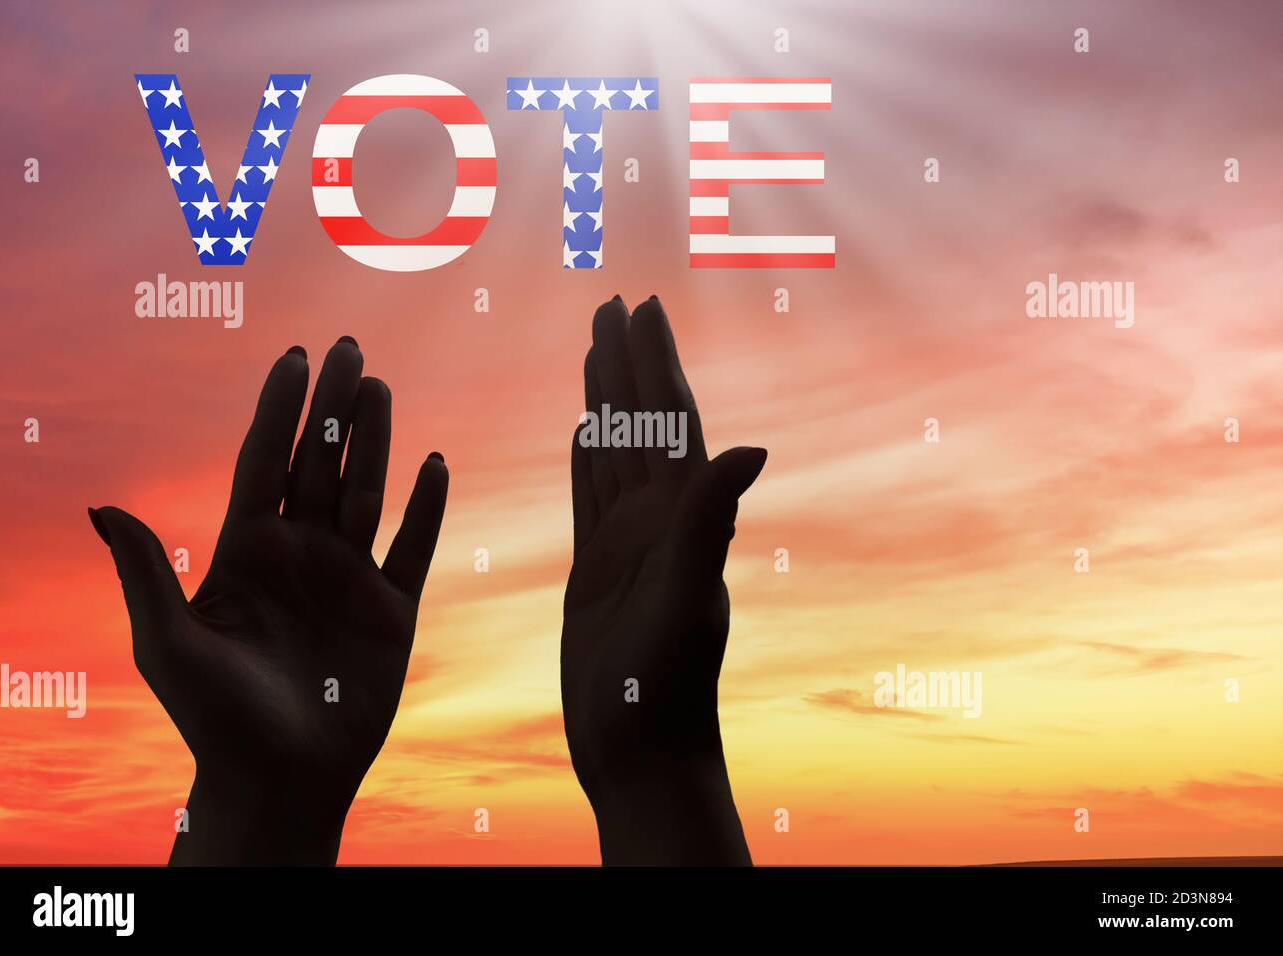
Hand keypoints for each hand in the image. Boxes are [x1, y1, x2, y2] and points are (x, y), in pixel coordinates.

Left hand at [89, 338, 447, 864]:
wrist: (280, 778)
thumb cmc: (215, 718)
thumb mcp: (167, 642)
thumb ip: (146, 571)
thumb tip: (101, 507)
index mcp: (247, 550)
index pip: (264, 462)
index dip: (278, 410)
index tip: (292, 357)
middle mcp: (300, 553)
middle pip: (318, 463)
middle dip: (331, 406)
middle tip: (347, 348)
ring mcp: (349, 576)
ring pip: (366, 491)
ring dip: (374, 440)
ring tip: (379, 387)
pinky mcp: (392, 609)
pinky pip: (413, 547)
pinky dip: (428, 508)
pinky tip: (435, 464)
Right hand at [563, 296, 764, 864]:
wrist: (640, 746)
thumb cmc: (667, 684)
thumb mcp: (686, 597)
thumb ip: (708, 521)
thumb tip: (752, 446)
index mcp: (682, 515)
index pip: (670, 420)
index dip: (658, 362)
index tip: (645, 307)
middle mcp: (657, 518)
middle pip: (640, 422)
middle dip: (629, 362)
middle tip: (615, 303)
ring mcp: (626, 540)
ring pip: (612, 448)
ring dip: (606, 397)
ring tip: (597, 349)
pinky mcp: (595, 566)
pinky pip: (588, 492)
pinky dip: (586, 453)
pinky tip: (583, 426)